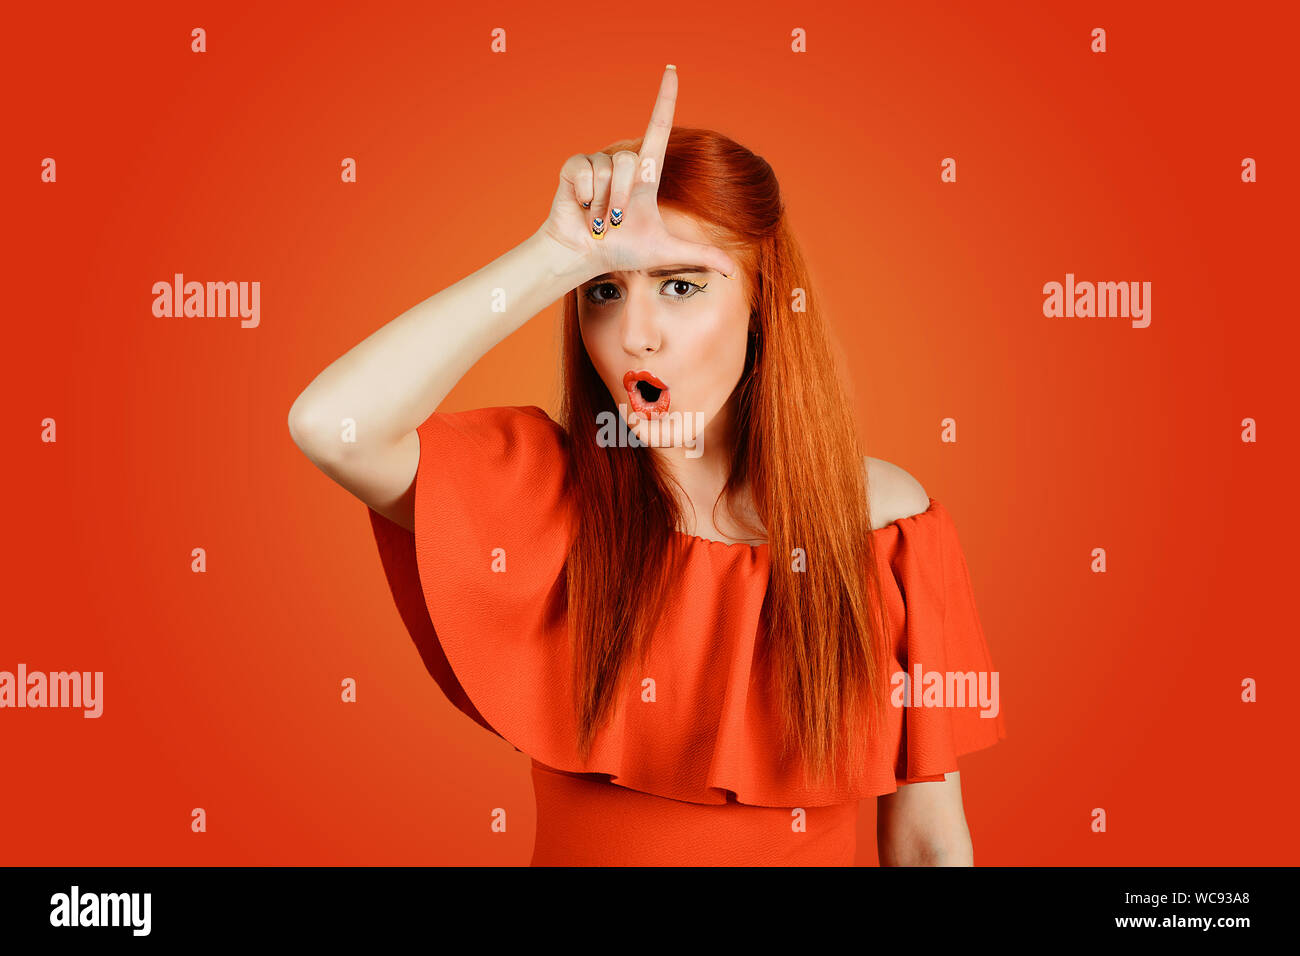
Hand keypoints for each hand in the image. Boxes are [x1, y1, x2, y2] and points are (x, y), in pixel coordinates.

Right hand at [537, 65, 739, 280]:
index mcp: (646, 175)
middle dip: (624, 200)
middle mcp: (623, 165)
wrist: (584, 257)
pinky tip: (582, 209)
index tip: (672, 70)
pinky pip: (586, 170)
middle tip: (617, 223)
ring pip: (610, 168)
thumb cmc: (622, 251)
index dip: (665, 100)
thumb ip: (700, 255)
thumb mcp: (666, 251)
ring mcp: (597, 164)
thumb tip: (733, 271)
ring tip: (598, 220)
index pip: (658, 128)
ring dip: (605, 203)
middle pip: (632, 161)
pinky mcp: (575, 167)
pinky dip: (586, 196)